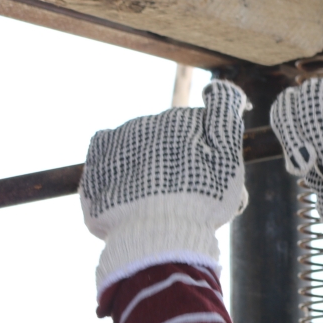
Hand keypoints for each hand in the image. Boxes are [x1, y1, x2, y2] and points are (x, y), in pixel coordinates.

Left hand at [81, 81, 248, 293]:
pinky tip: (133, 196)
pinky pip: (107, 161)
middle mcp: (144, 124)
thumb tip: (218, 86)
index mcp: (178, 120)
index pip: (197, 131)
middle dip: (178, 162)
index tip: (212, 180)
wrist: (156, 236)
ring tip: (160, 205)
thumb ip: (225, 113)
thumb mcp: (228, 154)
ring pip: (138, 151)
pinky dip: (120, 176)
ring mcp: (115, 145)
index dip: (209, 155)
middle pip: (167, 141)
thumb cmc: (200, 199)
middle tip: (188, 198)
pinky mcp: (93, 169)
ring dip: (150, 169)